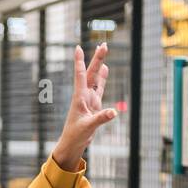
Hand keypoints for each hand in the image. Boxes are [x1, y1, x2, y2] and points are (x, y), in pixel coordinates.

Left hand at [52, 43, 118, 170]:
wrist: (73, 143)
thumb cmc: (76, 135)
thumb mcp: (89, 127)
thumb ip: (101, 119)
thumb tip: (114, 112)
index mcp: (79, 98)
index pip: (80, 76)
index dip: (79, 62)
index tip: (77, 47)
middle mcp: (84, 95)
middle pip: (91, 73)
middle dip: (97, 59)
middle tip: (104, 44)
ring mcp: (89, 99)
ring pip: (95, 78)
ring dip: (100, 65)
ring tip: (103, 50)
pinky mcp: (94, 104)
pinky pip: (99, 88)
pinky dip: (103, 78)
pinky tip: (105, 69)